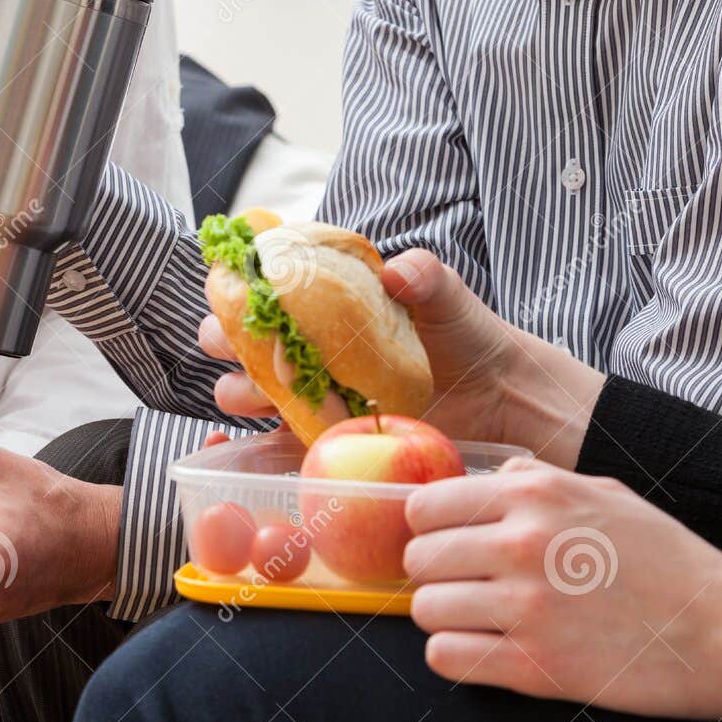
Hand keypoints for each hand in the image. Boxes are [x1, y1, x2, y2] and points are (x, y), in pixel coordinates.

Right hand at [200, 248, 606, 465]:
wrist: (497, 397)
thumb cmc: (465, 336)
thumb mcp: (446, 297)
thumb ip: (424, 275)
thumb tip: (398, 271)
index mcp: (318, 306)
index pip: (258, 292)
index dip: (235, 289)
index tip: (237, 289)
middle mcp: (302, 350)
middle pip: (236, 344)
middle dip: (225, 341)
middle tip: (244, 344)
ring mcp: (307, 397)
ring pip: (245, 394)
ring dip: (240, 392)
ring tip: (267, 392)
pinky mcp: (320, 441)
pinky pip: (274, 447)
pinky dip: (254, 449)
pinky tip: (252, 445)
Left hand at [403, 458, 721, 721]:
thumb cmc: (668, 562)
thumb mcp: (606, 493)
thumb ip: (538, 481)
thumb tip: (484, 477)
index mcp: (536, 496)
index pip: (425, 506)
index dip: (429, 528)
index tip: (448, 544)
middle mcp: (523, 545)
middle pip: (418, 560)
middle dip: (435, 575)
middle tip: (467, 587)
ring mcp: (527, 608)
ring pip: (425, 610)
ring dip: (445, 618)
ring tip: (480, 621)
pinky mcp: (535, 667)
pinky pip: (445, 658)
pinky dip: (456, 657)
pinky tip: (486, 651)